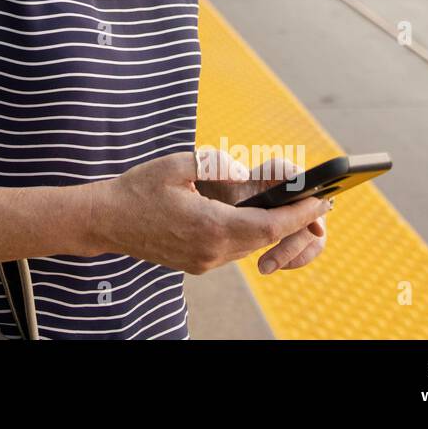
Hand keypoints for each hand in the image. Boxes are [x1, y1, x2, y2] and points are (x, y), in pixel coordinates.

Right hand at [89, 150, 331, 275]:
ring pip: (250, 245)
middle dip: (292, 220)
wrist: (106, 221)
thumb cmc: (138, 189)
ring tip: (288, 205)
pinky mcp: (197, 264)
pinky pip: (233, 248)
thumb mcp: (176, 165)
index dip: (299, 215)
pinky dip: (249, 232)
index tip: (322, 202)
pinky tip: (252, 215)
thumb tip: (247, 173)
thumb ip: (216, 165)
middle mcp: (211, 251)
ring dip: (270, 227)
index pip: (269, 226)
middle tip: (315, 200)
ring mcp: (204, 261)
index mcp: (210, 227)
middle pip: (265, 238)